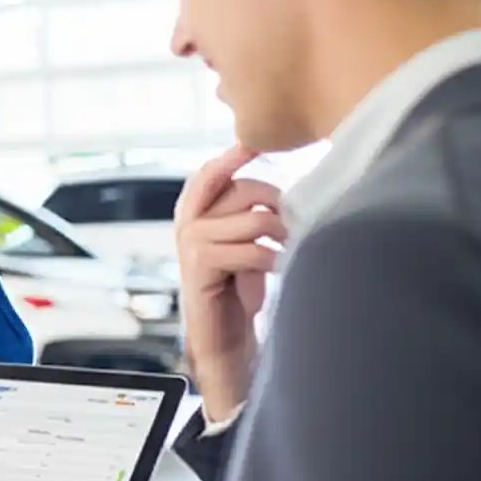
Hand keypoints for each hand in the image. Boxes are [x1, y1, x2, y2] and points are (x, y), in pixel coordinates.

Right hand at [175, 146, 287, 421]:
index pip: (210, 173)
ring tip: (290, 249)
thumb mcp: (245, 244)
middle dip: (276, 202)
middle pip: (242, 190)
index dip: (231, 157)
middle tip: (291, 224)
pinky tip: (277, 269)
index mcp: (195, 214)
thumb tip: (280, 193)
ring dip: (281, 234)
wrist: (222, 338)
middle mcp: (189, 224)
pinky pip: (250, 249)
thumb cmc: (237, 292)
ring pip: (252, 219)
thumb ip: (250, 215)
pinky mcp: (202, 265)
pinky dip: (272, 259)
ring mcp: (192, 243)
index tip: (252, 143)